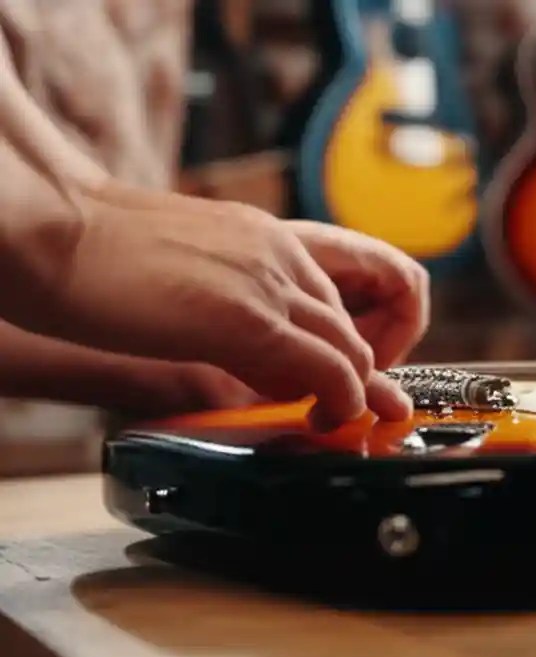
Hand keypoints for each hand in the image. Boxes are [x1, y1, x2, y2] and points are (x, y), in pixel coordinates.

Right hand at [3, 180, 412, 427]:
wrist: (51, 226)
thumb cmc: (92, 256)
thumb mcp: (185, 278)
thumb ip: (226, 308)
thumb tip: (243, 355)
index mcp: (263, 238)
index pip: (329, 299)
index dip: (336, 346)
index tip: (333, 383)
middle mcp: (279, 253)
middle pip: (348, 324)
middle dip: (356, 375)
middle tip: (345, 412)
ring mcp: (270, 283)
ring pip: (349, 347)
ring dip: (352, 392)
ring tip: (336, 423)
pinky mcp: (253, 320)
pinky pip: (328, 367)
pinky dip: (341, 400)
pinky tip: (325, 420)